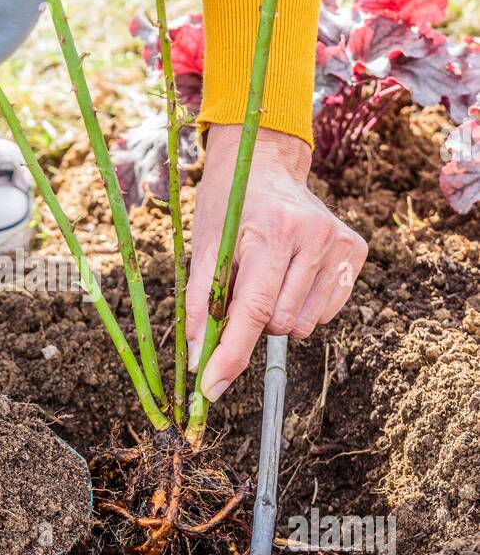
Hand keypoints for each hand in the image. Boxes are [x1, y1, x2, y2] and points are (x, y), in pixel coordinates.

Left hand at [186, 125, 367, 400]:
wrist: (266, 164)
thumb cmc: (229, 206)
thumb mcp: (204, 245)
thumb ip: (200, 303)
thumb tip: (197, 359)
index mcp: (271, 230)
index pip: (252, 310)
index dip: (230, 355)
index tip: (212, 389)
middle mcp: (313, 235)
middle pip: (278, 323)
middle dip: (253, 322)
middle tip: (243, 287)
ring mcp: (340, 243)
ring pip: (303, 323)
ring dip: (278, 315)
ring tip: (268, 276)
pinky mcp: (356, 250)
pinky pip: (326, 312)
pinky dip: (303, 307)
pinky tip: (293, 275)